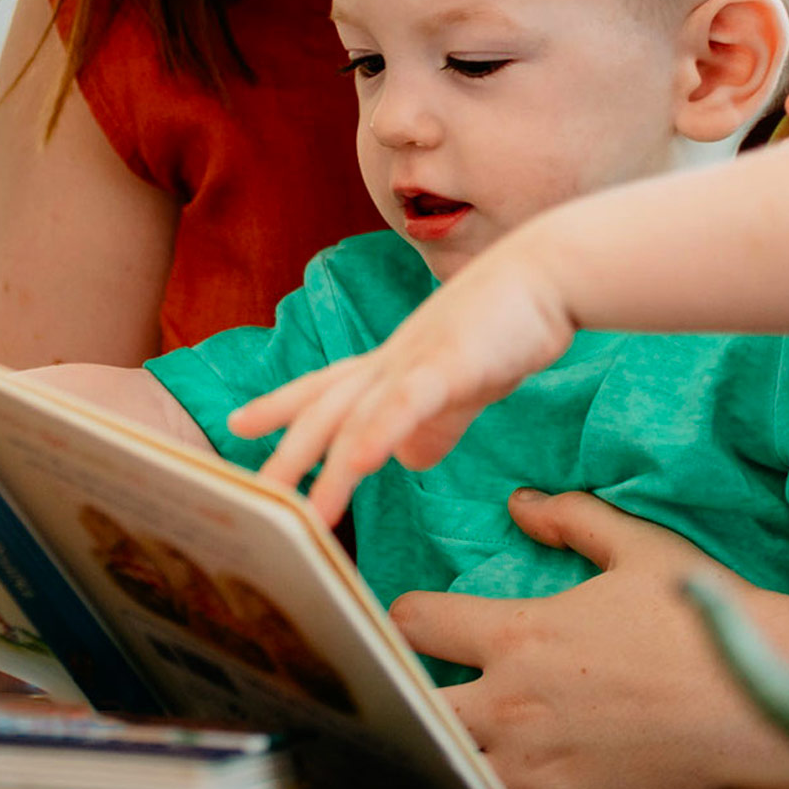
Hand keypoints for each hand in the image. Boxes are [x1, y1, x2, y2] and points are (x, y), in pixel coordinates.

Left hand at [230, 241, 575, 530]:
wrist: (550, 274)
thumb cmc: (509, 325)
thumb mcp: (464, 385)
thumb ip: (435, 422)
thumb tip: (409, 461)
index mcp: (392, 364)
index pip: (324, 387)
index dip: (280, 407)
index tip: (239, 425)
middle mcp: (391, 360)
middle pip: (324, 409)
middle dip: (287, 455)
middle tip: (251, 499)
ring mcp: (417, 359)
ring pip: (358, 416)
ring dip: (327, 465)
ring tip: (304, 514)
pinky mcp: (451, 363)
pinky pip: (406, 403)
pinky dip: (378, 433)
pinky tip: (357, 463)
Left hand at [397, 491, 788, 788]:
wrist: (767, 705)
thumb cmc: (704, 622)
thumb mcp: (641, 550)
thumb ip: (573, 520)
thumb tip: (521, 504)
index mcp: (520, 637)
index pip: (415, 624)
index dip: (404, 619)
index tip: (411, 624)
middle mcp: (514, 708)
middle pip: (414, 709)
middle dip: (408, 699)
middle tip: (419, 693)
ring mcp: (540, 771)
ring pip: (449, 774)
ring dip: (448, 758)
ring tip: (458, 749)